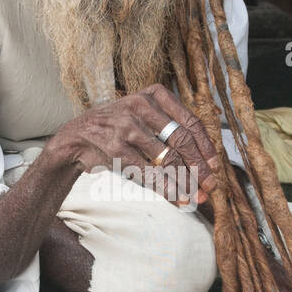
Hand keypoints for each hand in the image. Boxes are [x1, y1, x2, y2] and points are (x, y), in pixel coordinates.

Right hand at [47, 83, 220, 205]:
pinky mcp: (115, 147)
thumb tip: (204, 162)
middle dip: (198, 167)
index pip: (189, 122)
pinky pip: (147, 172)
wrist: (76, 136)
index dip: (205, 147)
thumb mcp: (142, 116)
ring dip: (183, 182)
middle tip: (209, 186)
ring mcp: (127, 126)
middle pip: (181, 140)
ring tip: (193, 197)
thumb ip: (169, 129)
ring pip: (166, 159)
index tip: (214, 166)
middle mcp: (141, 106)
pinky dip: (164, 187)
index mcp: (154, 95)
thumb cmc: (117, 129)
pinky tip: (176, 197)